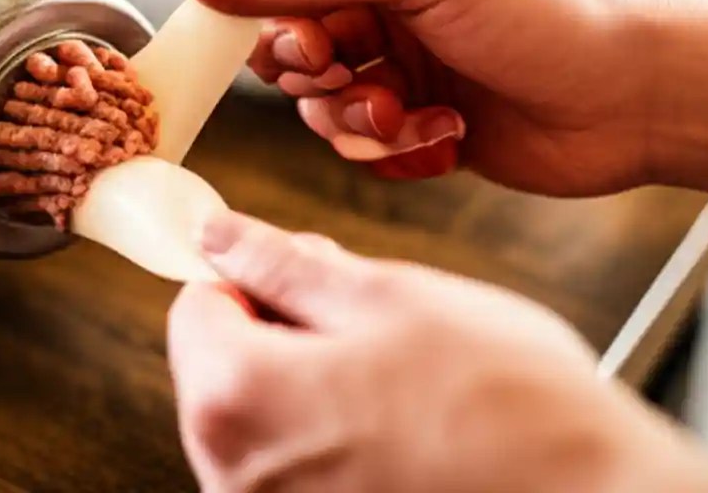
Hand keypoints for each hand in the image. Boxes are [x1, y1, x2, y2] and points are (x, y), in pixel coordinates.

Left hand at [167, 211, 707, 492]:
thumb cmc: (513, 408)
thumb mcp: (391, 297)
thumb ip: (286, 265)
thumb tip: (221, 238)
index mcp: (238, 398)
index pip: (194, 306)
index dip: (249, 274)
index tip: (301, 270)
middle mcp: (234, 477)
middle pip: (218, 372)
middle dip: (278, 332)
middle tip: (371, 323)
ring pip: (257, 425)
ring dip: (308, 388)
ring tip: (399, 382)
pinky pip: (292, 474)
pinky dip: (330, 442)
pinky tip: (401, 432)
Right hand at [184, 0, 683, 195]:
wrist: (645, 95)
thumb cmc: (557, 2)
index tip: (296, 24)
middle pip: (279, 14)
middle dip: (307, 56)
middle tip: (344, 66)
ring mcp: (395, 40)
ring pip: (307, 85)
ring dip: (346, 109)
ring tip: (400, 111)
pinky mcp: (407, 104)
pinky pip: (348, 132)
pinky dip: (382, 142)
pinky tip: (438, 136)